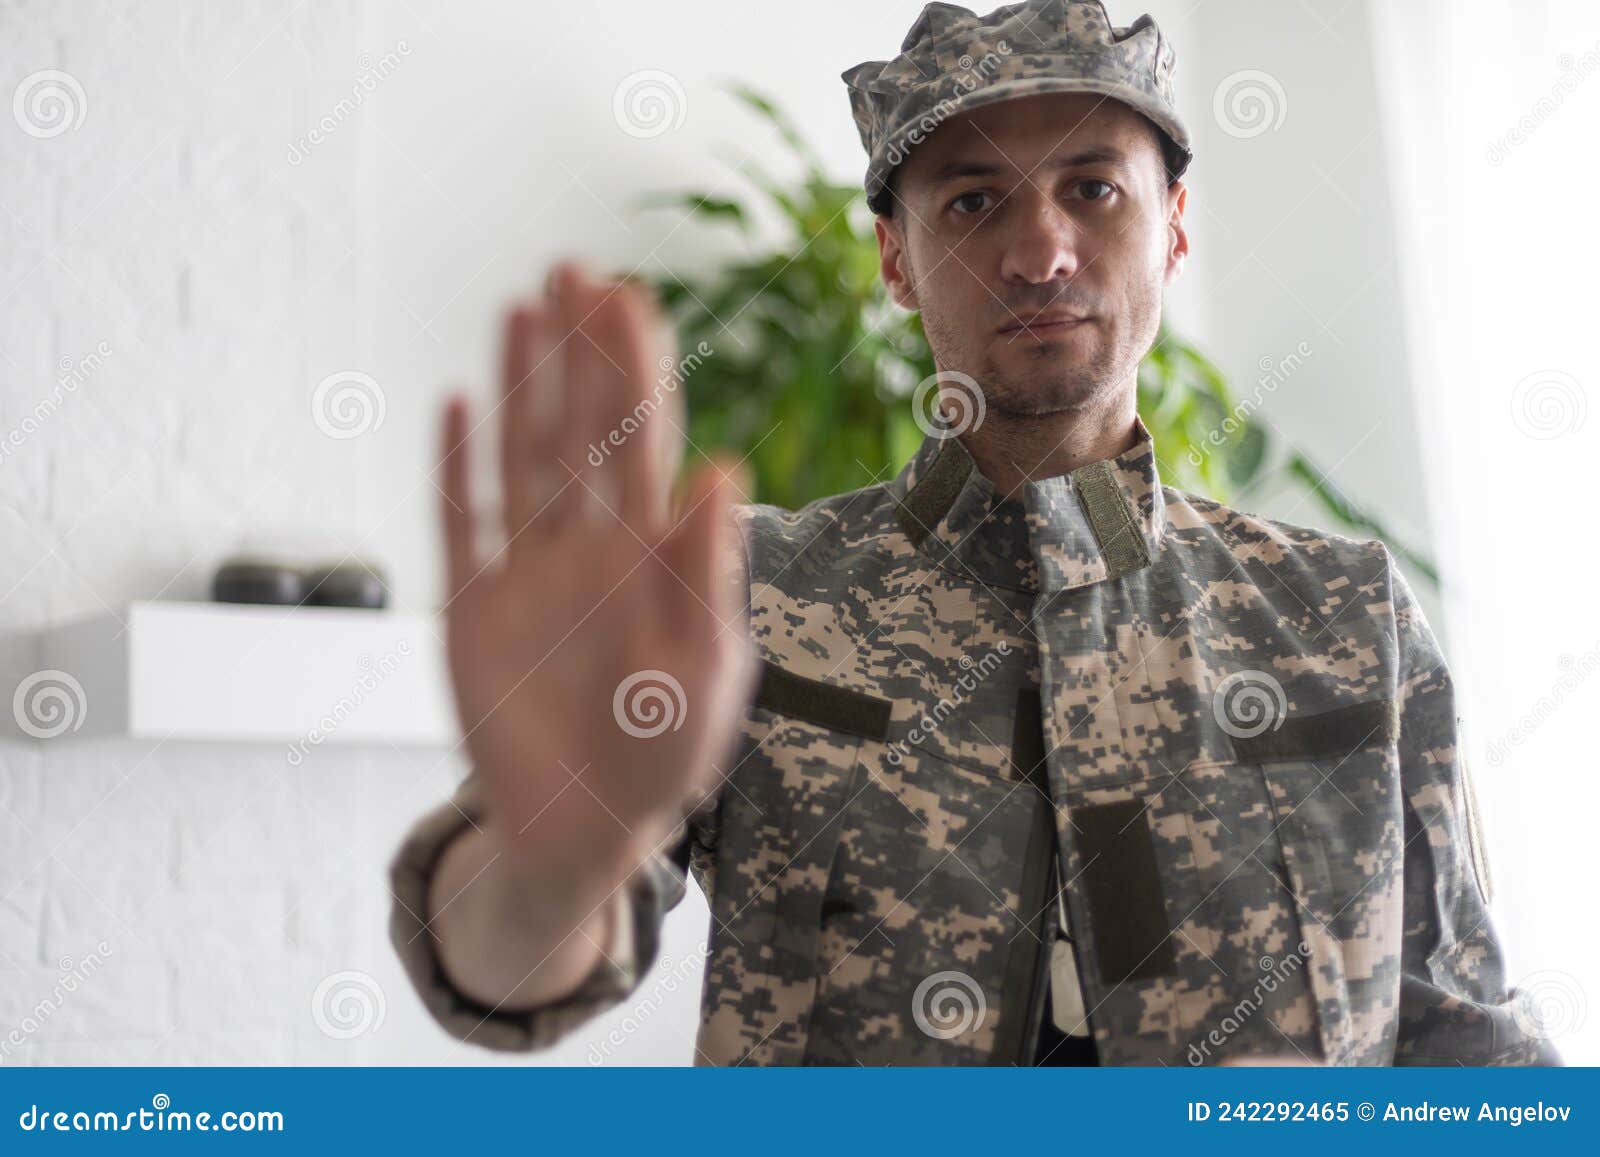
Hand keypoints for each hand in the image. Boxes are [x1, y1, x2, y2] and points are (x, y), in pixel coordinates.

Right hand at [435, 261, 756, 875]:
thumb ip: (710, 568)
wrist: (586, 831)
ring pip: (521, 459)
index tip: (628, 297)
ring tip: (518, 310)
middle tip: (571, 268)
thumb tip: (727, 468)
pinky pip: (461, 524)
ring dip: (520, 386)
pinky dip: (456, 467)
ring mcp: (527, 575)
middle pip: (581, 430)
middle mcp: (589, 549)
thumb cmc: (664, 756)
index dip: (635, 370)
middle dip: (578, 352)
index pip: (644, 441)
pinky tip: (457, 404)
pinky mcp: (471, 612)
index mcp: (652, 557)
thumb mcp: (706, 666)